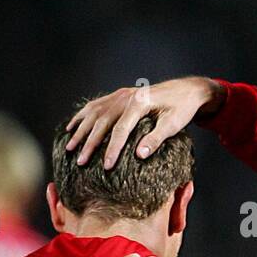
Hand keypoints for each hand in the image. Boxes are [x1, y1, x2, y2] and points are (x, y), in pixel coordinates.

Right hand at [65, 77, 224, 168]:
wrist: (187, 90)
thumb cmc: (182, 108)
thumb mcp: (173, 124)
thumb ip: (155, 138)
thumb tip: (139, 155)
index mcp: (139, 102)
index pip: (121, 129)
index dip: (112, 149)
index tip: (106, 166)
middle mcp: (126, 96)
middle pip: (102, 122)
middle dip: (89, 143)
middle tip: (80, 162)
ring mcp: (120, 95)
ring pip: (94, 113)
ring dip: (80, 130)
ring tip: (70, 148)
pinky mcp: (119, 96)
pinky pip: (95, 106)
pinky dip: (81, 117)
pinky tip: (71, 127)